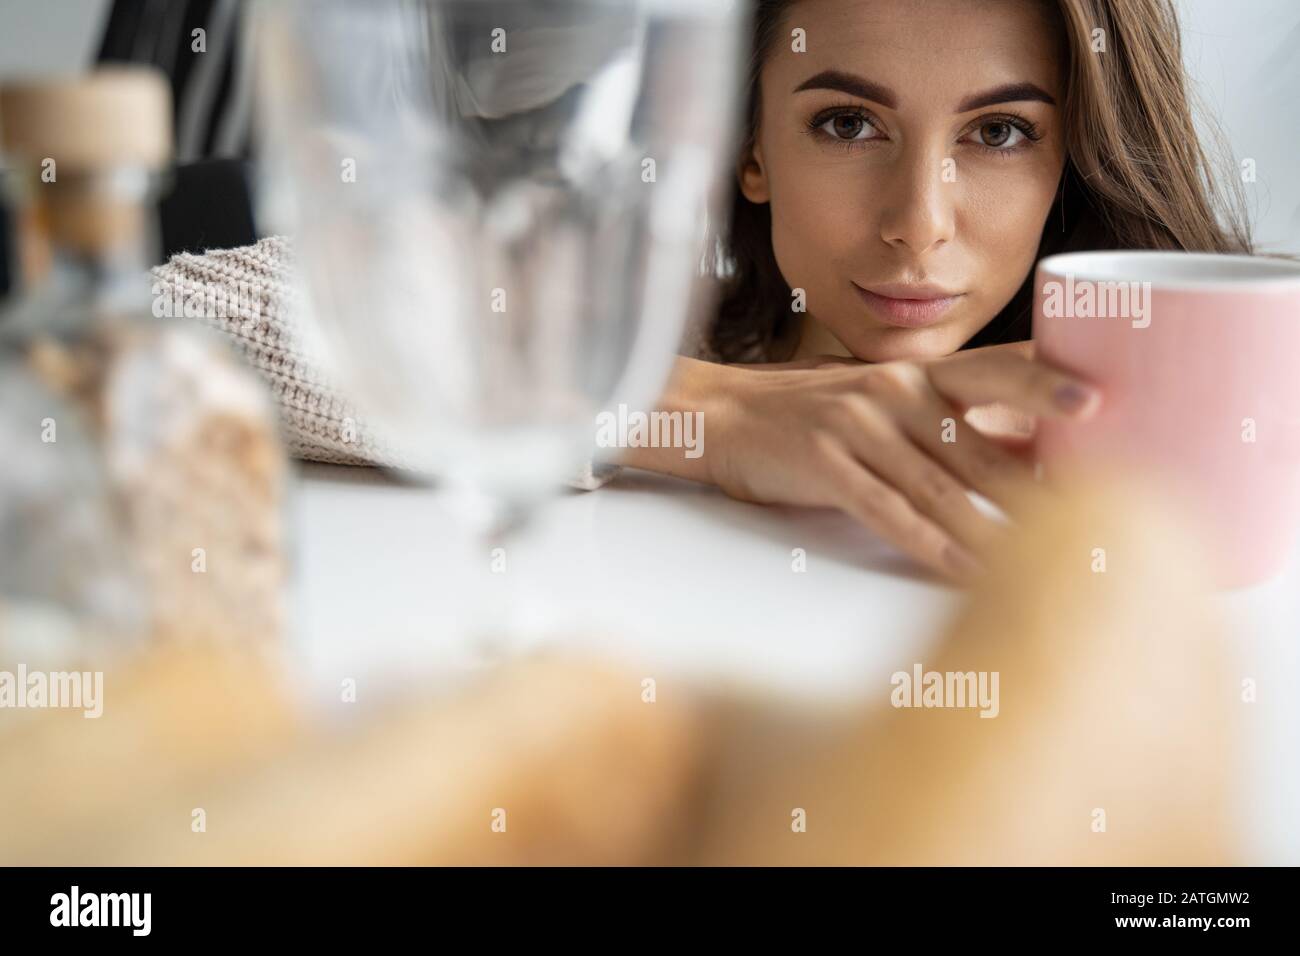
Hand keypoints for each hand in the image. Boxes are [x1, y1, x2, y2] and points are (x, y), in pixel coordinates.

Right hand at [700, 346, 1100, 581]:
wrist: (724, 415)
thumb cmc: (813, 416)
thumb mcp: (884, 406)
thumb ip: (951, 428)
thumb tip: (1033, 459)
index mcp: (917, 376)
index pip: (994, 372)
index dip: (1045, 383)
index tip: (1100, 400)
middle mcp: (893, 393)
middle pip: (977, 441)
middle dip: (1036, 478)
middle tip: (1094, 505)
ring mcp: (858, 427)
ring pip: (940, 488)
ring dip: (991, 530)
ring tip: (1043, 562)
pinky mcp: (825, 465)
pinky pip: (889, 512)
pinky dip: (932, 544)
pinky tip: (966, 569)